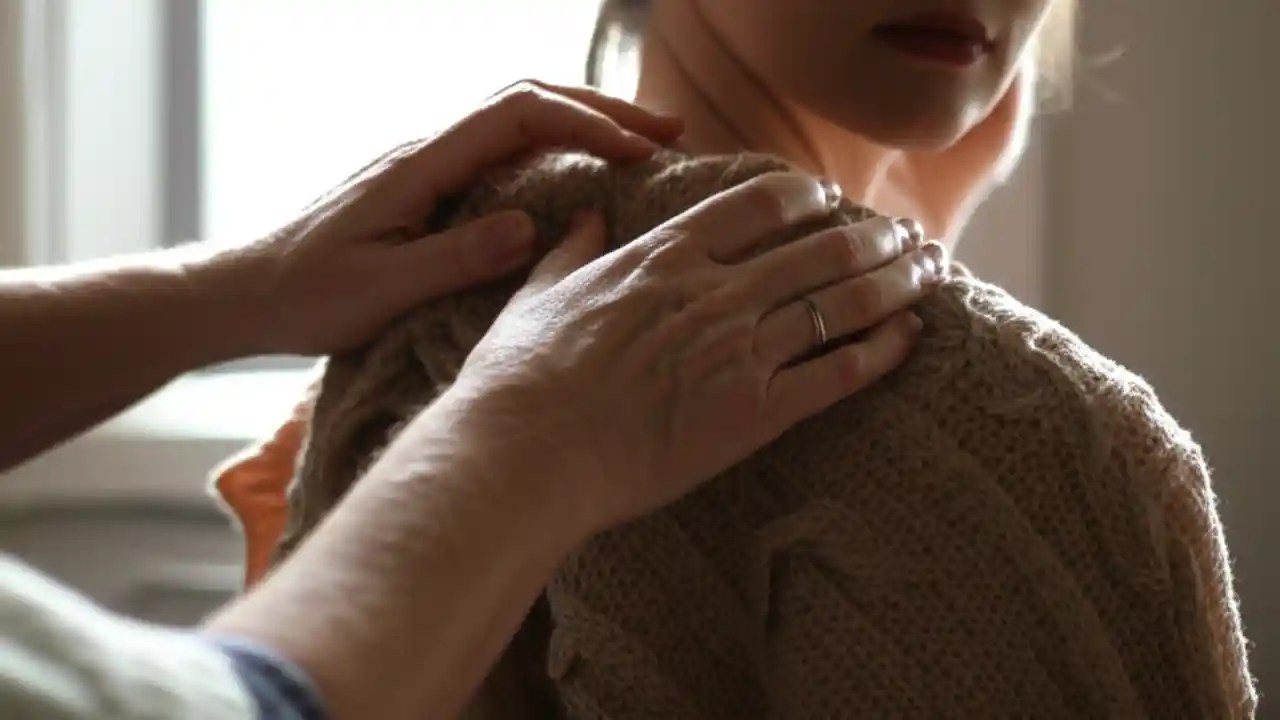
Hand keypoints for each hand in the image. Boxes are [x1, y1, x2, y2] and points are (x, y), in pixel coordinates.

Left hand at [196, 80, 683, 355]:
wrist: (247, 291)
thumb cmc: (306, 295)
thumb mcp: (381, 288)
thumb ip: (456, 256)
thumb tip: (531, 225)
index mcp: (420, 164)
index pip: (518, 114)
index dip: (586, 123)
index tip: (641, 153)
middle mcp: (428, 150)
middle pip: (526, 98)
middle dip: (601, 107)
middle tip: (670, 130)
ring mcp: (429, 163)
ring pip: (517, 118)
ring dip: (582, 121)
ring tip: (643, 144)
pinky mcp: (429, 184)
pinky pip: (503, 149)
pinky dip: (555, 148)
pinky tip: (582, 173)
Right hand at [432, 172, 946, 533]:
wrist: (526, 453)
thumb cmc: (518, 380)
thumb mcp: (535, 296)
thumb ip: (572, 252)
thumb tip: (590, 217)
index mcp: (662, 257)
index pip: (757, 205)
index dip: (805, 196)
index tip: (828, 198)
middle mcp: (714, 293)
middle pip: (819, 249)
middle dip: (873, 237)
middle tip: (905, 235)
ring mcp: (740, 351)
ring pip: (842, 302)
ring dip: (896, 282)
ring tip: (929, 271)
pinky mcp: (756, 413)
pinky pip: (839, 373)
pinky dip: (883, 351)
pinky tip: (911, 337)